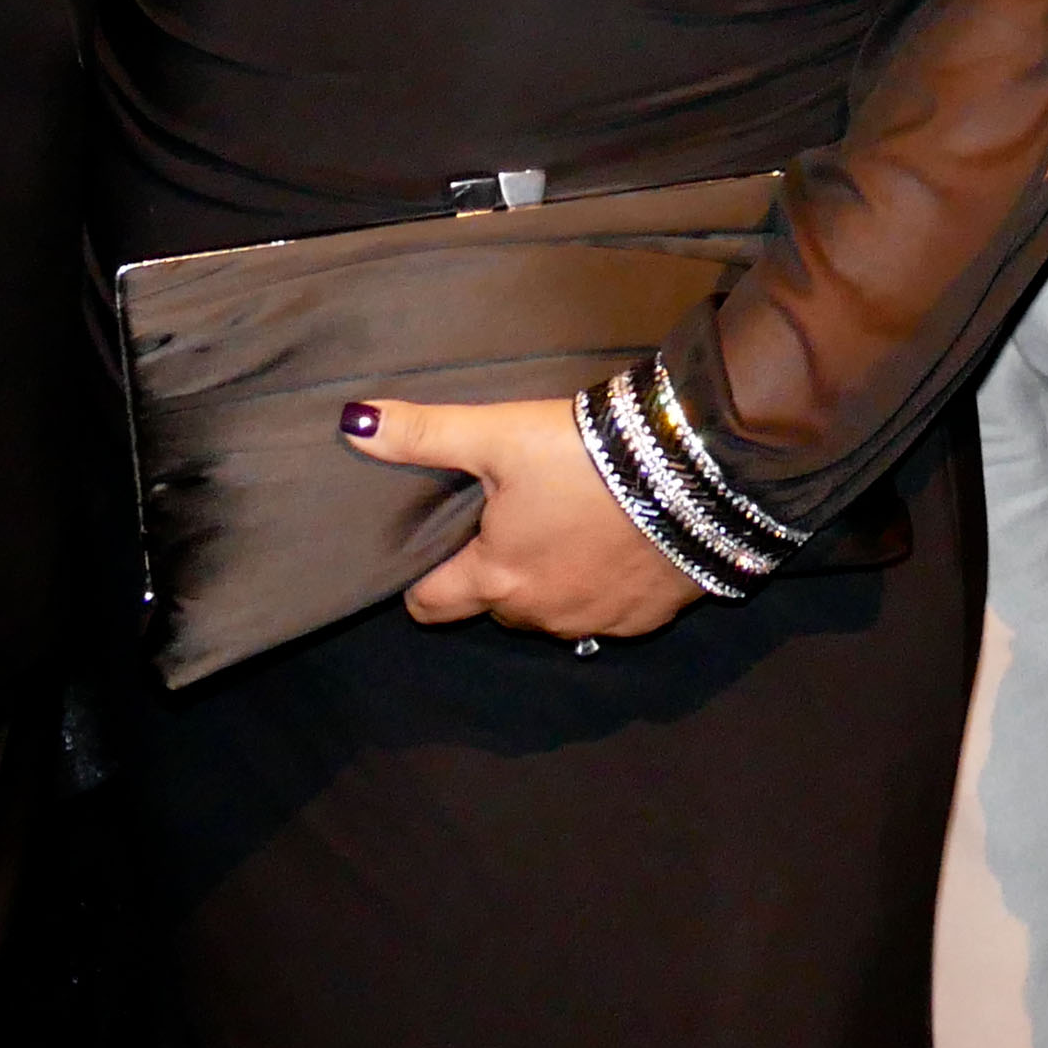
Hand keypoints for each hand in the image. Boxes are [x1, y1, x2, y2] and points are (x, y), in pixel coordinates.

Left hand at [348, 396, 708, 642]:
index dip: (424, 580)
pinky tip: (617, 546)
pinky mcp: (645, 619)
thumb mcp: (499, 434)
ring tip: (568, 528)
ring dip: (551, 582)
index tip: (436, 550)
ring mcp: (597, 623)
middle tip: (512, 519)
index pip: (431, 605)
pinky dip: (605, 588)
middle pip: (494, 607)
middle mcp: (540, 616)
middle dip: (496, 573)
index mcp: (496, 579)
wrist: (695, 472)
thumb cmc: (584, 456)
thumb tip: (351, 424)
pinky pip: (608, 615)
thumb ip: (424, 434)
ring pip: (551, 614)